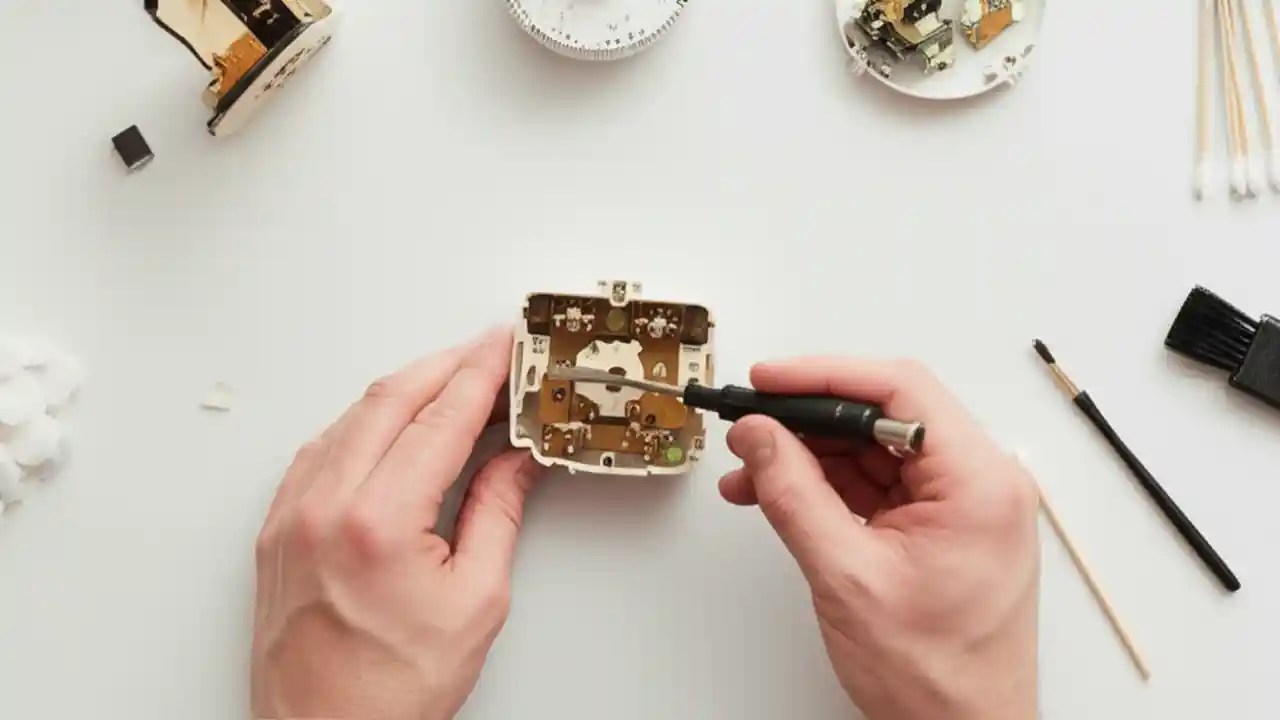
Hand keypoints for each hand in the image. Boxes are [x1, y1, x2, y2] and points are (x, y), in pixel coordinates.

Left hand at [251, 328, 541, 719]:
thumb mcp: (475, 601)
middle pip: (391, 399)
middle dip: (447, 365)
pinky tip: (393, 423)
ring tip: (452, 385)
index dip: (481, 374)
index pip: (440, 419)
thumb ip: (497, 514)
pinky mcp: (278, 527)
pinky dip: (364, 421)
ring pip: (351, 415)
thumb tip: (517, 461)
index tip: (506, 347)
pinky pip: (321, 447)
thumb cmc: (390, 692)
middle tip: (489, 353)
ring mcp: (292, 514)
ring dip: (406, 389)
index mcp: (377, 523)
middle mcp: (323, 507)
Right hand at [719, 359, 1038, 719]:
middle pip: (883, 415)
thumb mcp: (848, 577)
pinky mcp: (940, 525)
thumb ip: (795, 495)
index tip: (769, 382)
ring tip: (751, 470)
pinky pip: (877, 483)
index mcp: (980, 483)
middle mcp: (980, 483)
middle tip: (750, 426)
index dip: (824, 376)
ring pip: (874, 448)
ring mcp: (961, 504)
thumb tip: (760, 438)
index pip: (899, 391)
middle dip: (808, 419)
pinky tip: (779, 493)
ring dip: (810, 455)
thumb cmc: (937, 676)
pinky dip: (827, 485)